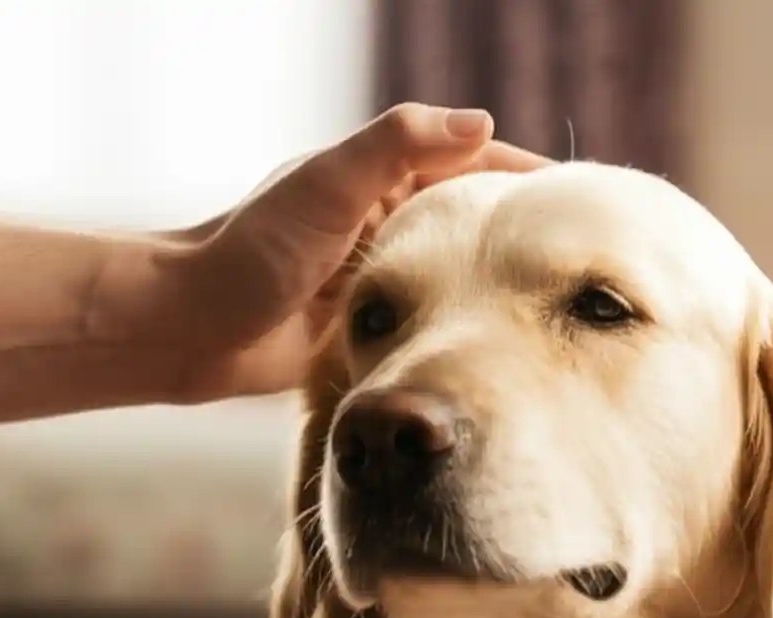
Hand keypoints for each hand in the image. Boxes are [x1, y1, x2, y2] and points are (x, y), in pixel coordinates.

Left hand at [158, 103, 551, 399]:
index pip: (467, 162)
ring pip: (453, 270)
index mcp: (375, 177)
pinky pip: (428, 316)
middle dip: (519, 229)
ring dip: (496, 279)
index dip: (522, 175)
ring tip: (557, 301)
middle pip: (468, 216)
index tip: (579, 199)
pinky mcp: (369, 324)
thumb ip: (397, 145)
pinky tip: (500, 341)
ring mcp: (377, 275)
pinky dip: (463, 322)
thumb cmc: (251, 250)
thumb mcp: (326, 185)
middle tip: (583, 256)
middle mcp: (382, 221)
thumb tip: (481, 122)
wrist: (190, 329)